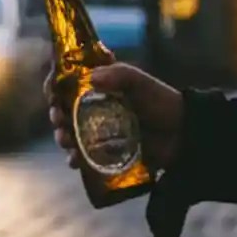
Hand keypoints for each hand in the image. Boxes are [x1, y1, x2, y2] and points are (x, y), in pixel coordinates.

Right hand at [44, 61, 182, 170]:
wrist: (184, 135)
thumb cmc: (162, 103)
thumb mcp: (141, 82)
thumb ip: (119, 75)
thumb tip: (91, 78)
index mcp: (101, 86)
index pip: (69, 82)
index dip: (55, 85)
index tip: (52, 91)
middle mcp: (96, 108)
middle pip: (64, 110)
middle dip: (55, 115)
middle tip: (58, 119)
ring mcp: (100, 132)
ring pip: (70, 134)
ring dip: (62, 138)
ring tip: (65, 142)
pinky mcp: (106, 154)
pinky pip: (84, 158)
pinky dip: (75, 160)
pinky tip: (74, 161)